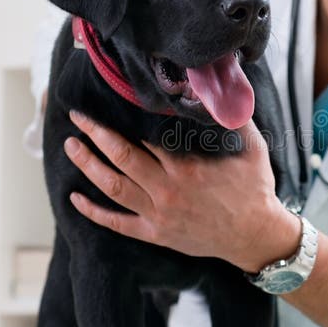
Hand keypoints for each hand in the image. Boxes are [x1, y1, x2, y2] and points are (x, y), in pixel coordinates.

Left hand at [64, 111, 300, 271]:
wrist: (256, 236)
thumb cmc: (255, 189)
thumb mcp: (252, 148)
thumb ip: (237, 119)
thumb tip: (226, 90)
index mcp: (187, 166)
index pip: (146, 136)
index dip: (125, 118)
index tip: (110, 102)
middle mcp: (167, 189)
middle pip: (121, 157)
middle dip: (96, 134)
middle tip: (77, 116)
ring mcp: (159, 213)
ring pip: (113, 187)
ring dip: (88, 165)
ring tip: (71, 146)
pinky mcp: (156, 234)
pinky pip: (118, 224)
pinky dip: (94, 212)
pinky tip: (75, 198)